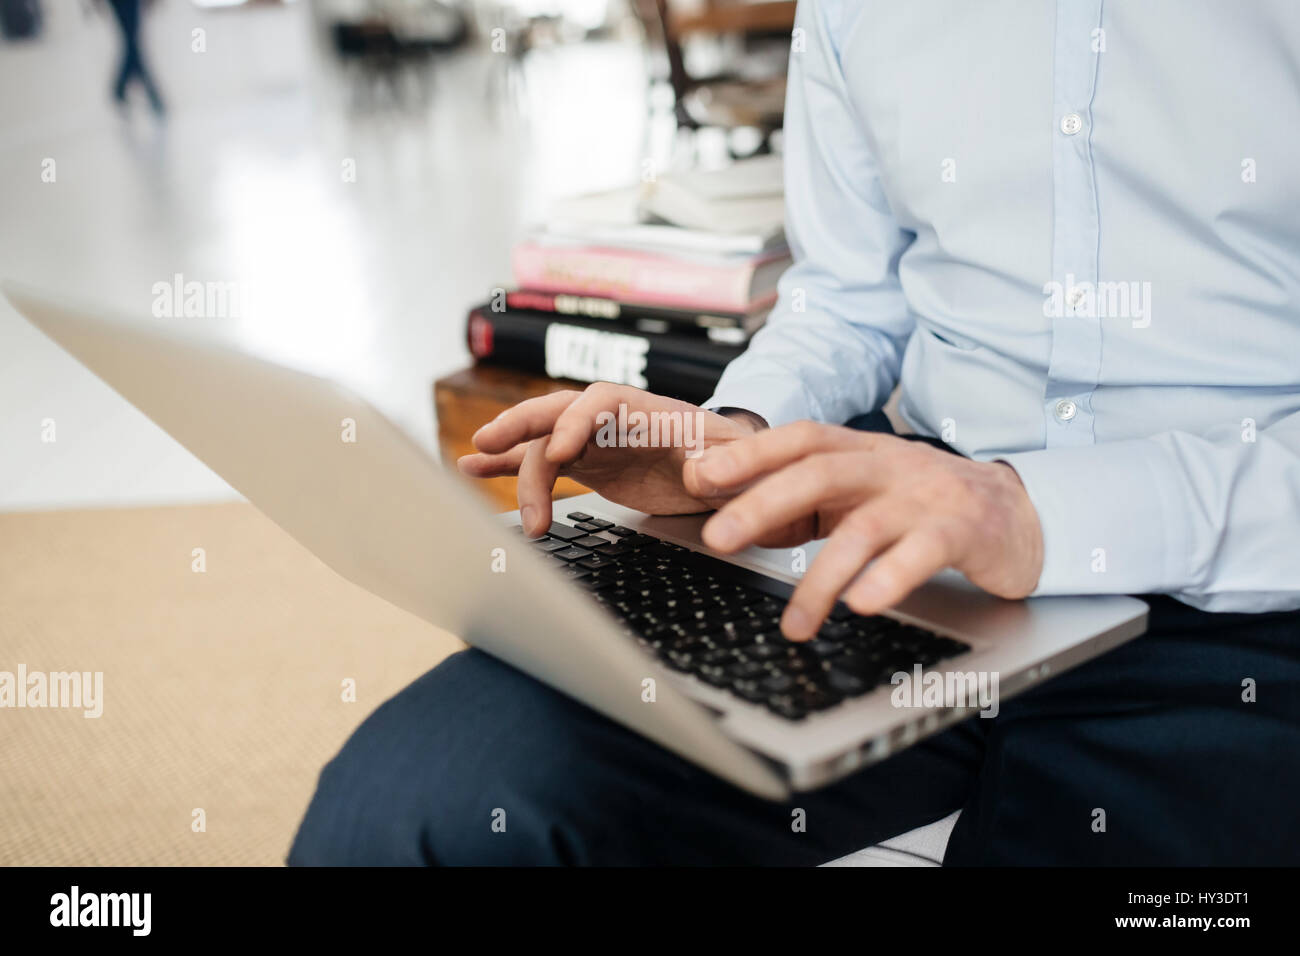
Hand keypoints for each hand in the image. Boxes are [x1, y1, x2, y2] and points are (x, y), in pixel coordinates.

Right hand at [457, 383, 765, 535]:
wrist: (729, 465)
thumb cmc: (734, 456)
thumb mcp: (735, 459)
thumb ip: (717, 463)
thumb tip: (696, 474)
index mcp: (647, 410)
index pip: (601, 403)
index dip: (576, 423)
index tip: (560, 453)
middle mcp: (611, 419)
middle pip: (558, 411)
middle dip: (522, 424)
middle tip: (487, 444)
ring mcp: (593, 441)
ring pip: (540, 440)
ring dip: (506, 453)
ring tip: (469, 466)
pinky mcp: (585, 463)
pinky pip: (539, 462)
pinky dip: (506, 466)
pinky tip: (472, 469)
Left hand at [689, 422, 1043, 639]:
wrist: (1022, 517)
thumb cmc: (930, 507)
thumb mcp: (867, 495)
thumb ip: (812, 502)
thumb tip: (738, 519)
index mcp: (864, 451)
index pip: (801, 439)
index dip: (749, 453)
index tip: (700, 476)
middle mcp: (892, 466)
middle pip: (819, 474)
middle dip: (762, 504)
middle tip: (718, 538)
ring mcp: (928, 497)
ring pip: (862, 528)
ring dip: (820, 578)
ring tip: (794, 623)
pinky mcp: (964, 532)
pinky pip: (922, 553)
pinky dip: (889, 578)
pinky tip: (862, 604)